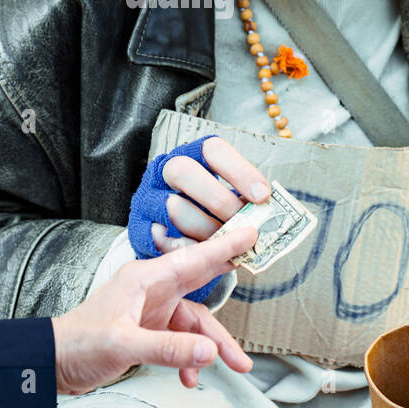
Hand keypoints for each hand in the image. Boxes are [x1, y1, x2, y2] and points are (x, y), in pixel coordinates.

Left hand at [52, 224, 257, 393]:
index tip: (251, 231)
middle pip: (201, 294)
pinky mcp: (147, 331)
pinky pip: (180, 342)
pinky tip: (189, 378)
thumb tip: (209, 353)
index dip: (224, 247)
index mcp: (145, 279)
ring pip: (193, 326)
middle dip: (227, 317)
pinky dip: (189, 359)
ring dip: (210, 348)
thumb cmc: (79, 344)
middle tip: (256, 314)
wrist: (52, 363)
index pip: (194, 260)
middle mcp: (151, 291)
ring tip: (234, 368)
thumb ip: (168, 349)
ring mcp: (150, 312)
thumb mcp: (123, 345)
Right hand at [130, 135, 270, 255]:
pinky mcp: (140, 226)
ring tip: (226, 245)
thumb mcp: (225, 197)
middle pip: (184, 171)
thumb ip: (241, 201)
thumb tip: (268, 216)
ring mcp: (149, 196)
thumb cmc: (205, 211)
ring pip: (173, 208)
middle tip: (243, 224)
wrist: (172, 233)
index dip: (240, 172)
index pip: (213, 150)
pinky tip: (206, 257)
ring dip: (206, 231)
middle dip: (219, 201)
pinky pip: (163, 239)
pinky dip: (189, 251)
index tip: (263, 196)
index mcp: (192, 155)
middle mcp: (165, 169)